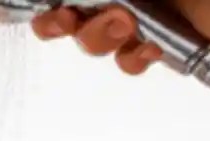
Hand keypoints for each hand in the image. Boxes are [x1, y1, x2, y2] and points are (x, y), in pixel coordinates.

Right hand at [31, 2, 209, 75]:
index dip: (50, 9)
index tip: (55, 10)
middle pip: (66, 20)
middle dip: (61, 23)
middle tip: (69, 19)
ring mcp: (138, 18)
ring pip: (96, 43)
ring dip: (101, 36)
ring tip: (127, 24)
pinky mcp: (159, 43)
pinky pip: (129, 62)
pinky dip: (136, 57)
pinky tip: (151, 44)